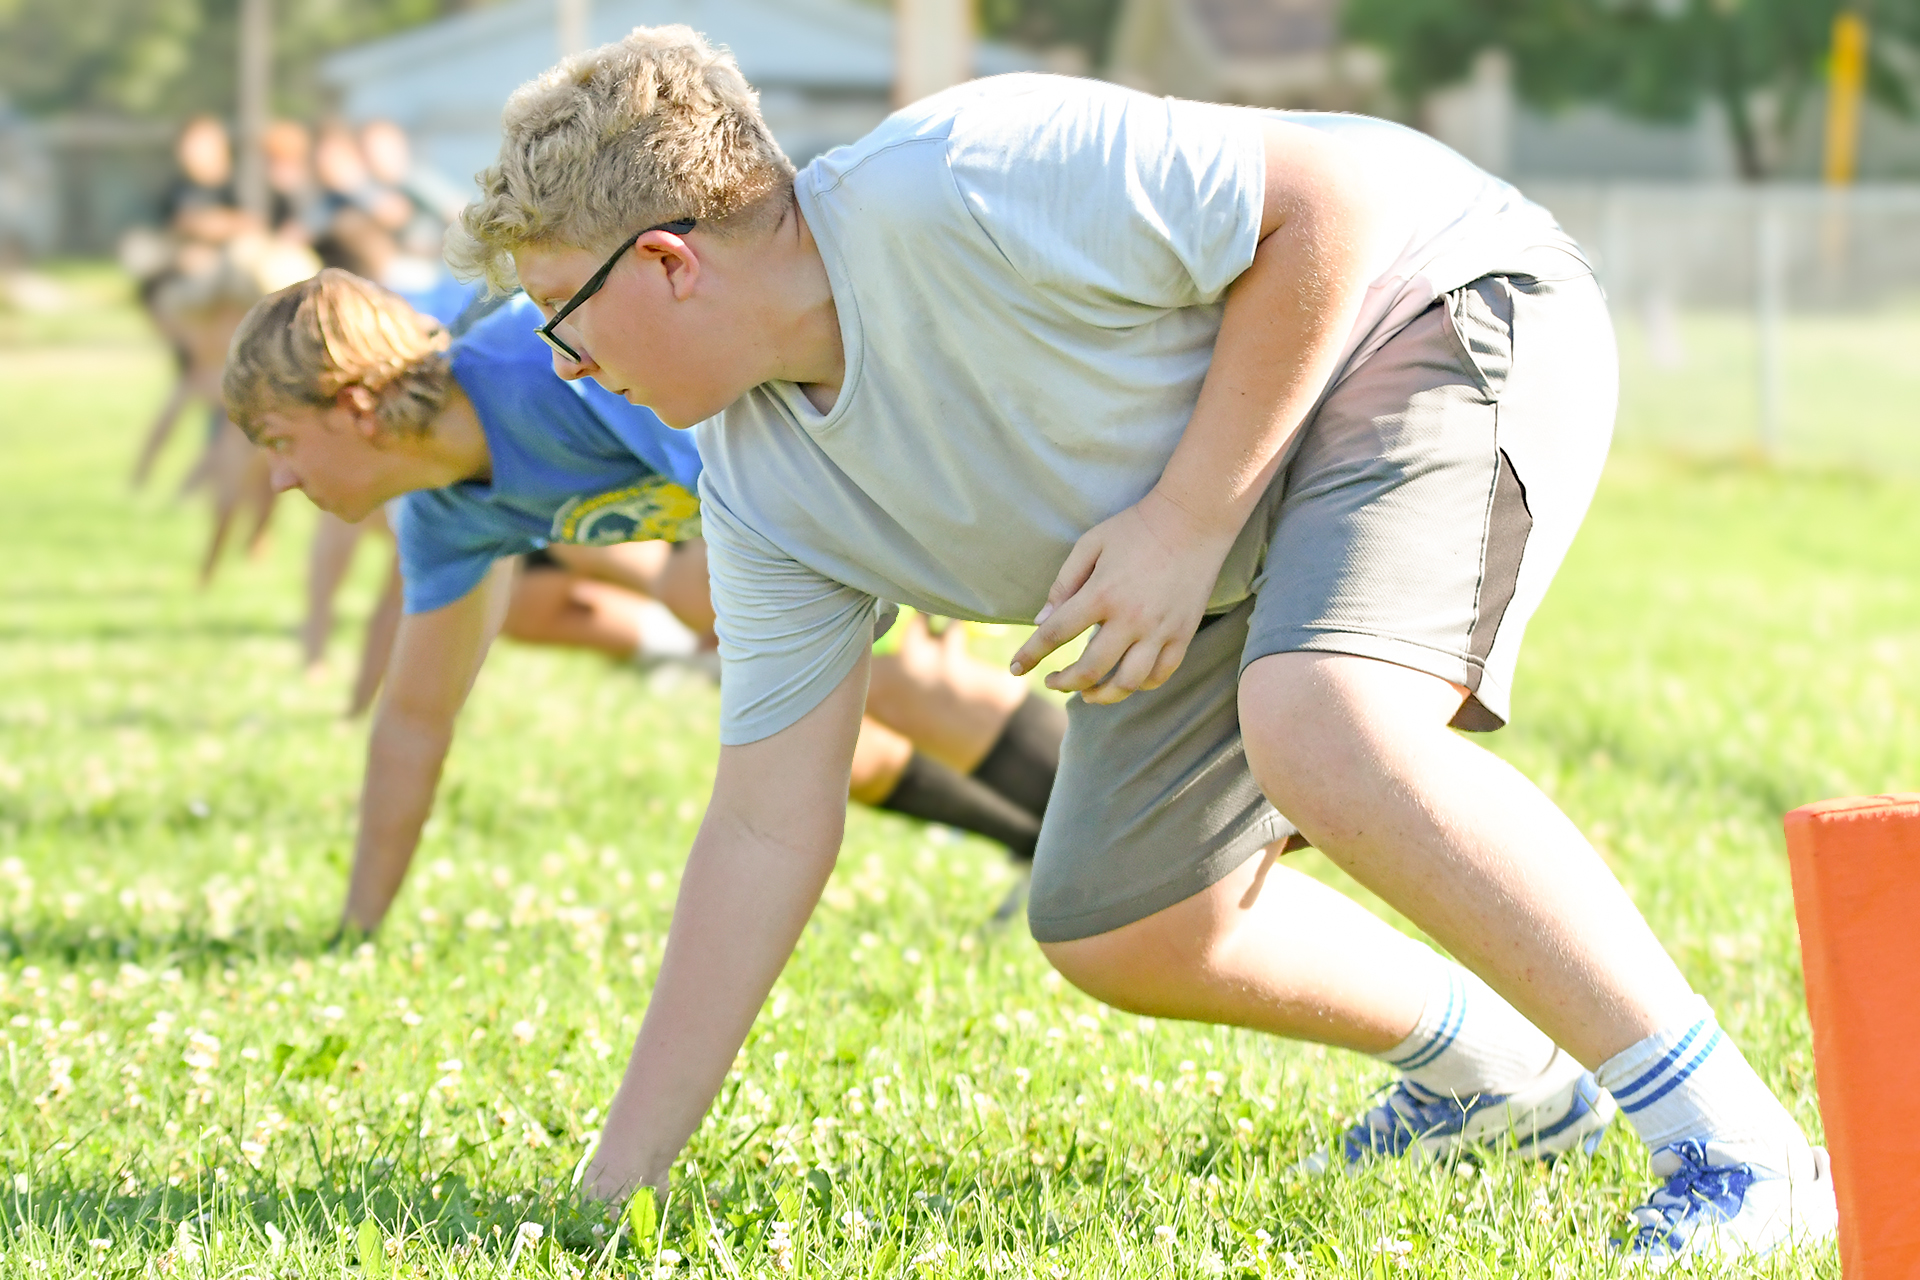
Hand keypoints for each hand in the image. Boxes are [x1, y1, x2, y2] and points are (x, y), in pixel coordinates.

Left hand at [1009, 489, 1234, 703]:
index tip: (1016, 668)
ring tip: (1088, 694)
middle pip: (1090, 669)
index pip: (1055, 635)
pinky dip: (1140, 685)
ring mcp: (1160, 630)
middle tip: (1053, 682)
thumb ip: (1063, 584)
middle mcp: (1131, 618)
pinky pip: (1160, 674)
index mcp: (1101, 594)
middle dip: (1065, 683)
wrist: (1194, 519)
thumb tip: (1041, 621)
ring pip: (1128, 683)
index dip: (1030, 654)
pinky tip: (1125, 680)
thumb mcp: (1090, 544)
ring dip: (1102, 695)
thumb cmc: (1136, 527)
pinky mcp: (1183, 633)